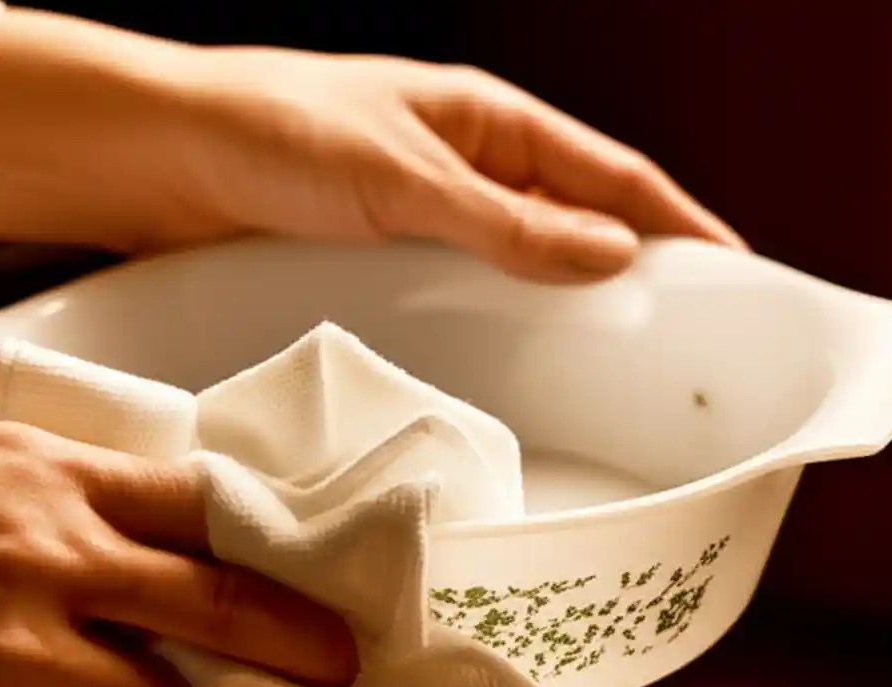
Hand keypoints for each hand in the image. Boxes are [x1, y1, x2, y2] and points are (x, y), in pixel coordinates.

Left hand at [0, 8, 743, 283]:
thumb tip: (609, 252)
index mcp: (485, 119)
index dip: (679, 223)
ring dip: (563, 301)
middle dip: (634, 269)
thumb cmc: (268, 131)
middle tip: (682, 338)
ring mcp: (420, 210)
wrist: (155, 154)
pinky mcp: (376, 252)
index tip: (737, 277)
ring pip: (520, 259)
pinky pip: (459, 288)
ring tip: (608, 363)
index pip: (612, 174)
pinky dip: (496, 319)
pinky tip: (508, 357)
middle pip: (576, 218)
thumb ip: (505, 219)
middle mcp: (462, 161)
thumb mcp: (401, 177)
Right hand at [0, 417, 357, 686]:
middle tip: (336, 663)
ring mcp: (8, 655)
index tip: (312, 567)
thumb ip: (55, 475)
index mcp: (50, 478)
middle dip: (291, 641)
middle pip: (212, 604)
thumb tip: (136, 499)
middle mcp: (47, 563)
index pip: (201, 502)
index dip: (271, 539)